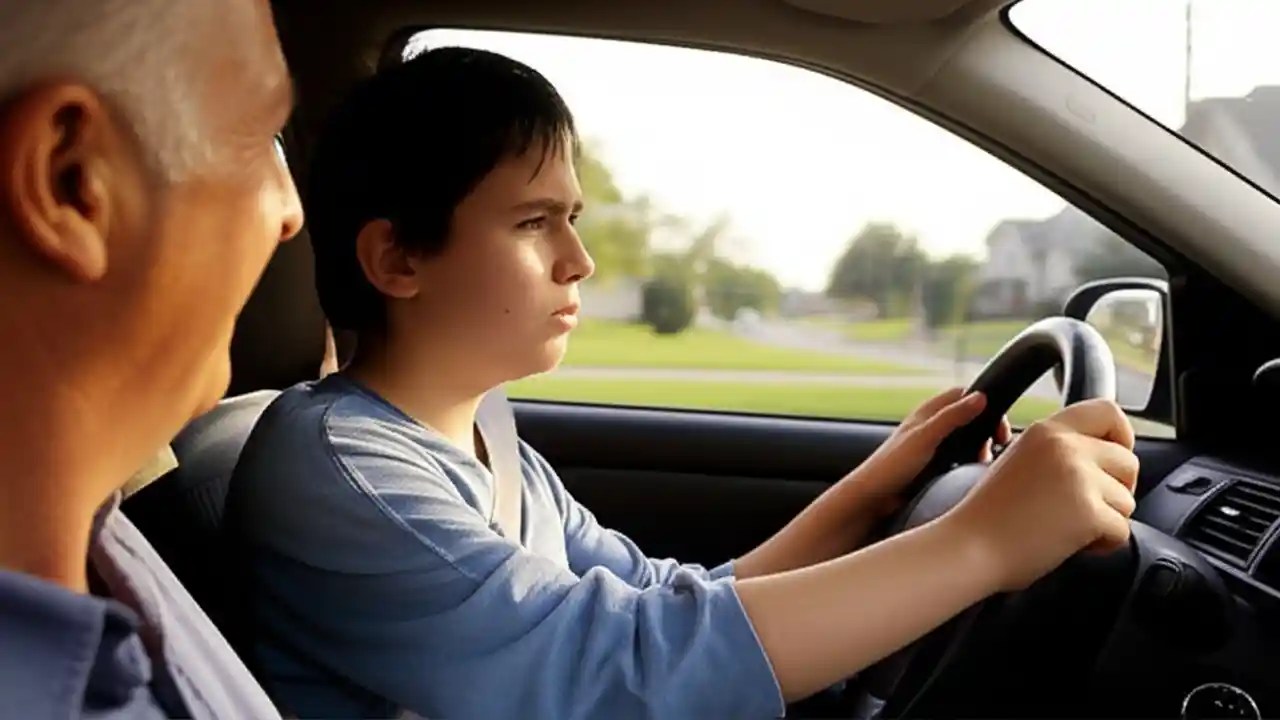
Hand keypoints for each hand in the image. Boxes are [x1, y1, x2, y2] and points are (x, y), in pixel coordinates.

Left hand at [849, 387, 1011, 515]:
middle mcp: (931, 426)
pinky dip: (970, 463)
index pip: (963, 394)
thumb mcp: (925, 437)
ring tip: (983, 462)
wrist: (872, 498)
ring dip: (980, 448)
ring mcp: (932, 446)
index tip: (997, 423)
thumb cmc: (892, 465)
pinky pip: (959, 459)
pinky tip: (973, 475)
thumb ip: (952, 417)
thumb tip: (981, 397)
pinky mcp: (933, 466)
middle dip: (986, 429)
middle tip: (996, 446)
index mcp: (928, 412)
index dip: (983, 402)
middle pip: (968, 417)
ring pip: (966, 439)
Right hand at [943, 399, 1138, 591]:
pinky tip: (1071, 544)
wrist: (969, 547)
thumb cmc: (988, 516)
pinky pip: (1121, 531)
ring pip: (1127, 500)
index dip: (1120, 436)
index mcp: (1046, 431)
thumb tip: (1100, 461)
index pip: (1108, 411)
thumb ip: (1056, 452)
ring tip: (1069, 527)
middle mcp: (1065, 447)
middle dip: (1116, 489)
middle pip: (1128, 461)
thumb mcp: (1018, 461)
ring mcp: (1079, 478)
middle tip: (1086, 506)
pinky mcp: (1089, 513)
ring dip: (1107, 519)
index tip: (1110, 461)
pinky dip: (1102, 544)